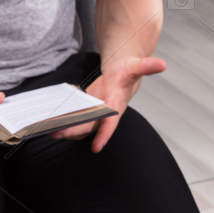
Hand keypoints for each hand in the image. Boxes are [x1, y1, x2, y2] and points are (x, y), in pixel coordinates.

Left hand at [52, 56, 166, 151]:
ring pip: (80, 126)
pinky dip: (64, 123)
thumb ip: (147, 66)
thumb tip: (162, 64)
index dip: (104, 135)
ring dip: (66, 130)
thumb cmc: (128, 71)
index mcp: (116, 104)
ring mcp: (95, 114)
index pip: (111, 122)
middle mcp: (105, 113)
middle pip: (89, 126)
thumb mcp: (136, 65)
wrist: (122, 75)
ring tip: (50, 130)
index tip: (96, 147)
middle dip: (75, 131)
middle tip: (59, 133)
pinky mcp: (87, 112)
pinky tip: (51, 123)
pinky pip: (75, 120)